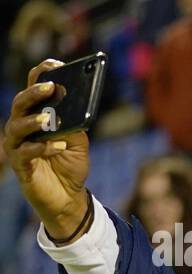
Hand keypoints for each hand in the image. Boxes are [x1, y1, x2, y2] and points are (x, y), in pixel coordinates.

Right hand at [2, 60, 91, 239]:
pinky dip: (43, 148)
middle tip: (50, 86)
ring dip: (33, 120)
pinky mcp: (20, 165)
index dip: (41, 74)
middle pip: (21, 103)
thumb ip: (74, 124)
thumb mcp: (78, 142)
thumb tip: (73, 107)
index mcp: (36, 116)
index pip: (34, 90)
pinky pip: (26, 152)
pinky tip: (59, 146)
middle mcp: (22, 127)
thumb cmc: (70, 165)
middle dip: (34, 93)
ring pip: (17, 126)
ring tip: (48, 119)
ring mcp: (18, 145)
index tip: (53, 63)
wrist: (68, 197)